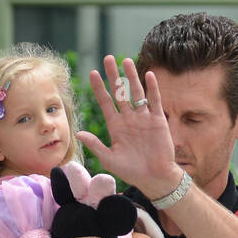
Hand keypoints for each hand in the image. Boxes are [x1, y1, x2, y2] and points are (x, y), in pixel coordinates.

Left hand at [77, 56, 181, 200]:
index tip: (92, 73)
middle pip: (120, 92)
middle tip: (107, 58)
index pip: (105, 103)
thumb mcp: (110, 160)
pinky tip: (148, 75)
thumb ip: (95, 145)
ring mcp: (143, 118)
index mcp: (116, 127)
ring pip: (136, 92)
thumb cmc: (132, 172)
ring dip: (131, 76)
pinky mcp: (158, 120)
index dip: (99, 89)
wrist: (155, 179)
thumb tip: (78, 133)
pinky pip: (155, 101)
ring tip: (126, 61)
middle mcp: (129, 119)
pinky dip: (152, 88)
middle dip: (113, 76)